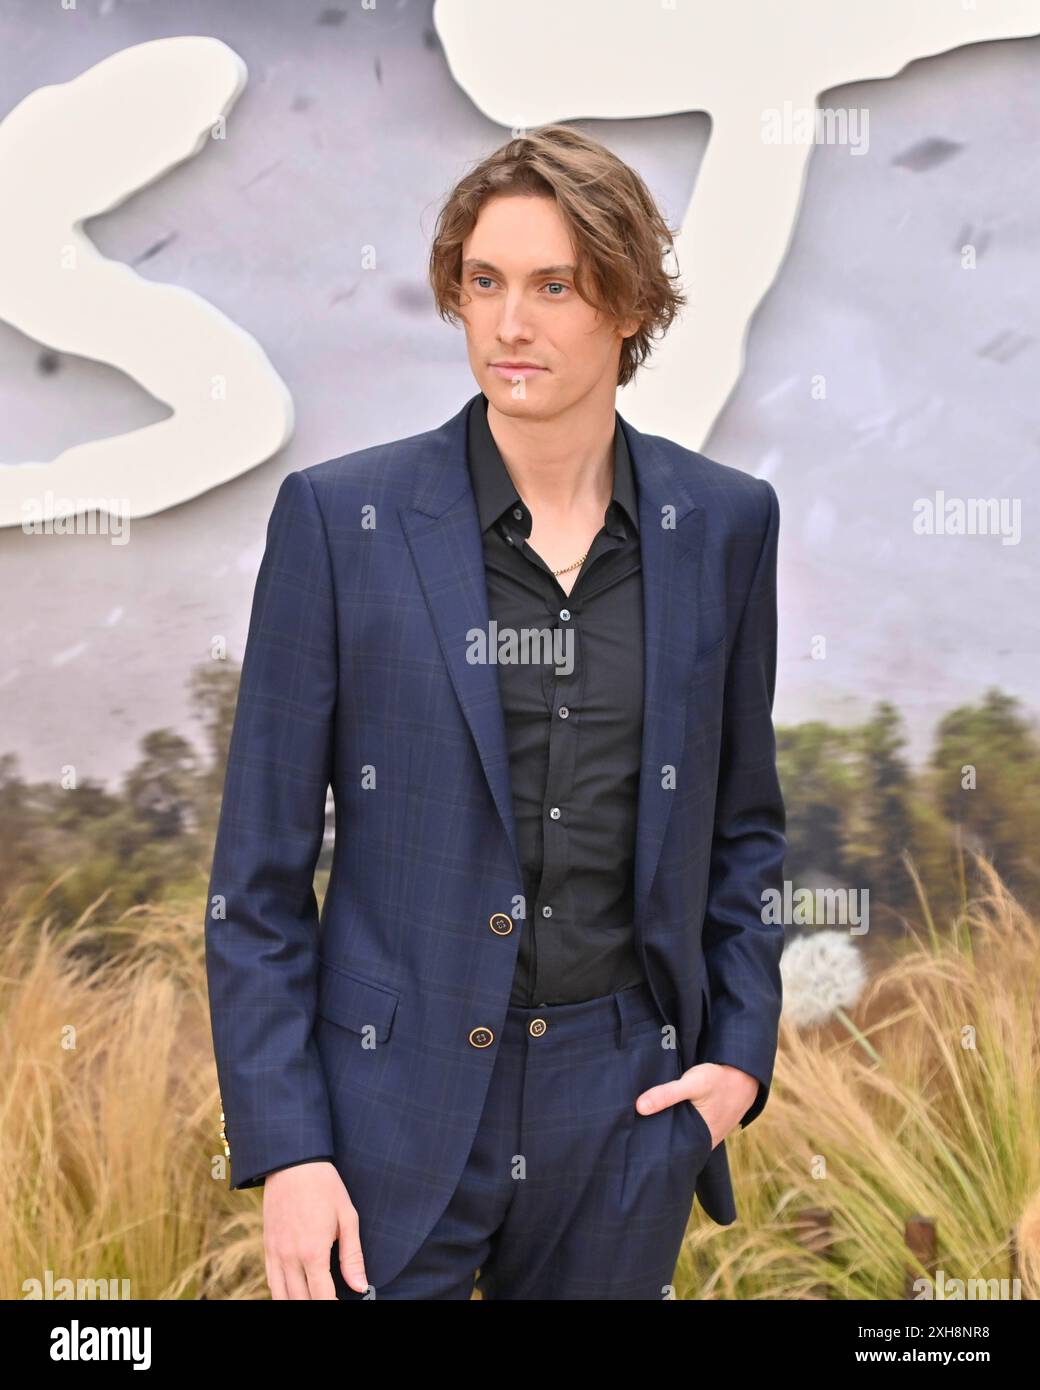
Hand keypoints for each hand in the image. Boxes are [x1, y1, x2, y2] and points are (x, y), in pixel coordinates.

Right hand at [263, 1161, 367, 1298]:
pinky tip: (294, 1293)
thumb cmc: (324, 1187)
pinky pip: (271, 1281)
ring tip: (313, 1298)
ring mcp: (275, 1254)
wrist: (293, 1163)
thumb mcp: (347, 1217)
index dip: (333, 1306)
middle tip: (330, 1300)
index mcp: (313, 1252)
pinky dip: (281, 1293)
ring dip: (298, 1302)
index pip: (322, 1297)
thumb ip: (352, 1256)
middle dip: (316, 1305)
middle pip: (301, 1301)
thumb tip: (360, 1286)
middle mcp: (290, 1257)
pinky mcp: (267, 1247)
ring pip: (282, 1296)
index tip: (341, 1305)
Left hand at [634, 1061, 758, 1148]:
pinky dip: (676, 1124)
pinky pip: (687, 1128)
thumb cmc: (720, 1079)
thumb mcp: (693, 1083)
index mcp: (700, 1140)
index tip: (631, 1153)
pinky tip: (660, 1116)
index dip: (653, 1156)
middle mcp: (703, 1141)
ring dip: (666, 1132)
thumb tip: (639, 1107)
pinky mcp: (705, 1123)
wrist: (746, 1073)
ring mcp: (706, 1133)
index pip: (672, 1157)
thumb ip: (667, 1094)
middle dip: (656, 1144)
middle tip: (630, 1140)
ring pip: (680, 1137)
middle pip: (674, 1147)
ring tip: (639, 1130)